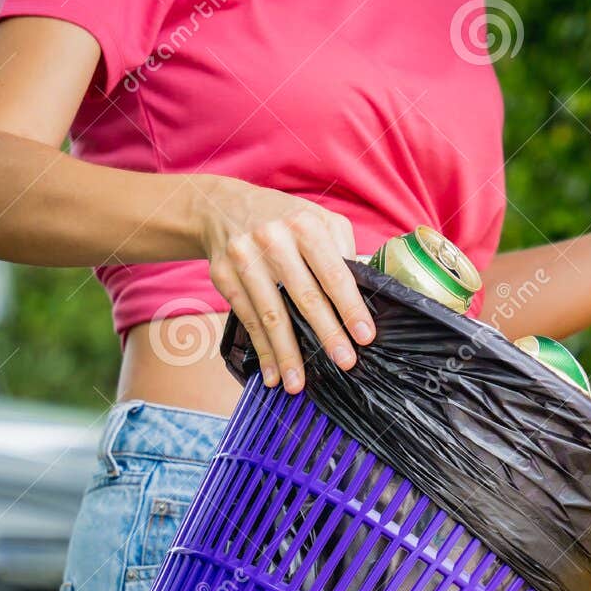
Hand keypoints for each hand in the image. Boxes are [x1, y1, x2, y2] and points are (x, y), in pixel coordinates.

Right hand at [195, 176, 370, 391]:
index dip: (350, 307)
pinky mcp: (224, 276)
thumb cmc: (284, 220)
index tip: (365, 336)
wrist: (223, 206)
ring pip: (271, 314)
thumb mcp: (319, 219)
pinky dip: (262, 350)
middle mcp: (273, 239)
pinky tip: (273, 373)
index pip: (334, 272)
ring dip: (286, 353)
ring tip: (299, 384)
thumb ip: (343, 252)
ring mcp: (245, 258)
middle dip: (326, 334)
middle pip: (305, 296)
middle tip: (344, 363)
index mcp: (305, 225)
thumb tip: (368, 294)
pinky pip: (248, 319)